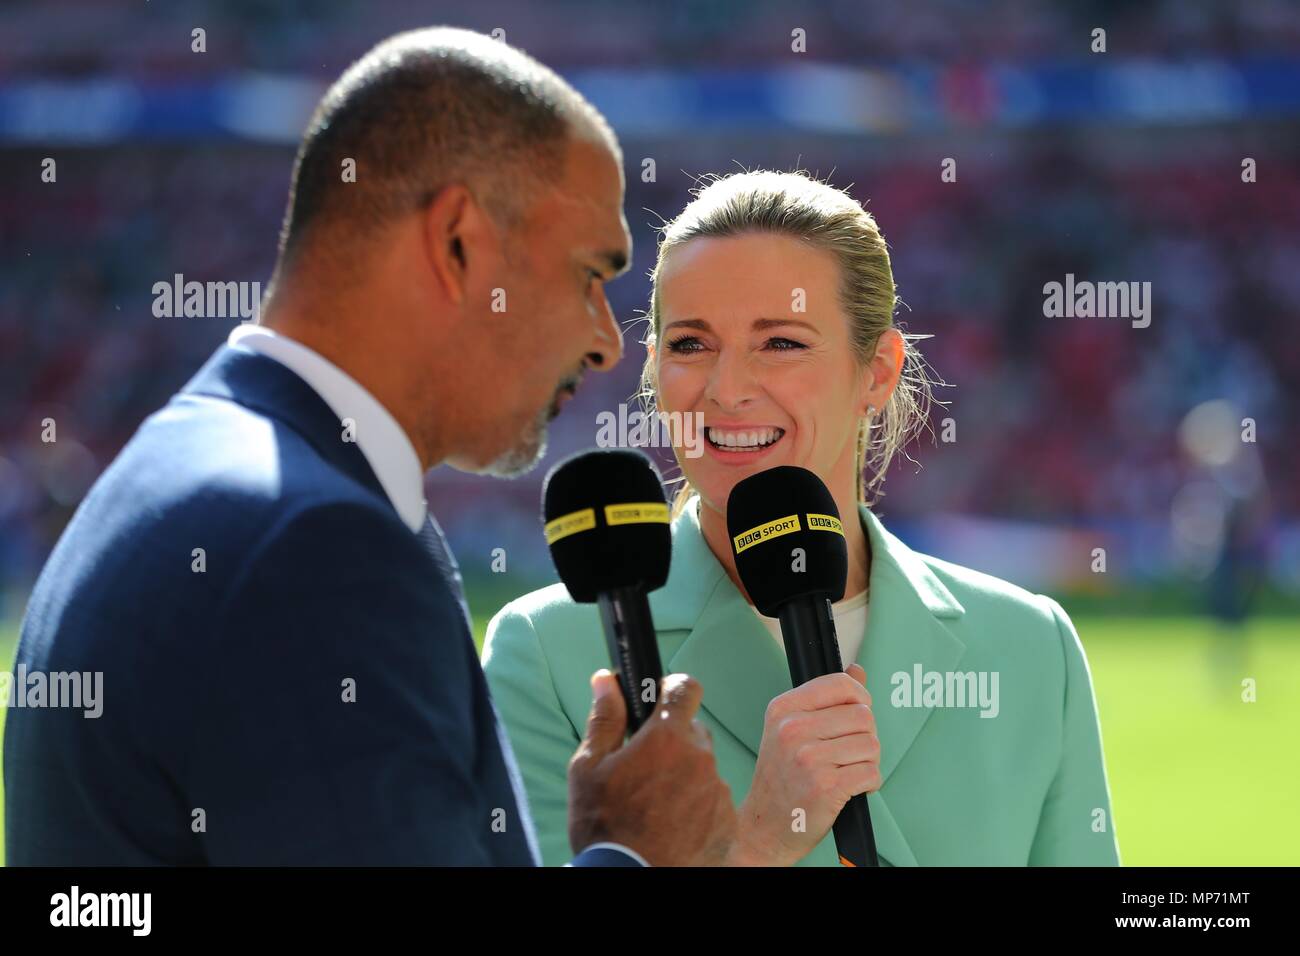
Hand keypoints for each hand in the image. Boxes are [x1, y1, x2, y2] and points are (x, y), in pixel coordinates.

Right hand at [568, 670, 736, 865]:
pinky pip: (714, 801)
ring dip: (686, 776)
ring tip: (656, 806)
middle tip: (646, 769)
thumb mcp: (589, 768)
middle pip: (694, 731)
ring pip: (704, 767)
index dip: (673, 689)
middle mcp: (700, 759)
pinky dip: (698, 807)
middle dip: (673, 741)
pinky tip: (672, 826)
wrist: (632, 880)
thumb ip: (604, 719)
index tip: (662, 698)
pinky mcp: (728, 822)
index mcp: (667, 738)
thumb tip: (606, 680)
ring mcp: (718, 792)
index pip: (686, 689)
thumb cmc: (604, 826)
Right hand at [728, 663, 880, 865]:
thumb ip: (826, 698)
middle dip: (865, 735)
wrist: (764, 827)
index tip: (857, 713)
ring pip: (872, 744)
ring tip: (845, 770)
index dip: (860, 698)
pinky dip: (869, 783)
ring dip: (868, 761)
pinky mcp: (826, 786)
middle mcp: (792, 730)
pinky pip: (872, 773)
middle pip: (863, 715)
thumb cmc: (781, 779)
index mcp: (782, 709)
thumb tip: (857, 671)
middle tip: (846, 752)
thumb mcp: (791, 729)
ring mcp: (808, 758)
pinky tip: (849, 787)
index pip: (840, 684)